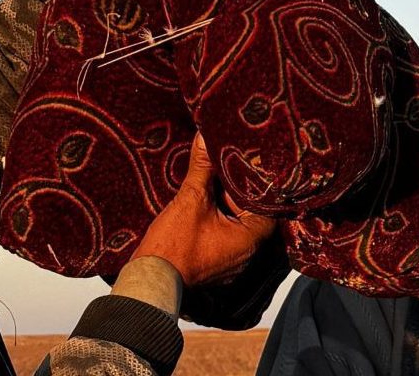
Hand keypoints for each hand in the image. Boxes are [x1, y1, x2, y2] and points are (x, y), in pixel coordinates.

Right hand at [130, 135, 275, 287]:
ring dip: (227, 206)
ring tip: (215, 180)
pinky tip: (204, 203)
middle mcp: (247, 254)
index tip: (249, 165)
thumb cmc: (174, 246)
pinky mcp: (216, 265)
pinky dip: (218, 220)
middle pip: (252, 214)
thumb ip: (202, 168)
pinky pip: (224, 237)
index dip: (259, 183)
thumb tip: (205, 138)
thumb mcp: (190, 200)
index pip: (268, 205)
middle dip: (239, 191)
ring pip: (236, 225)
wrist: (151, 280)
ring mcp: (231, 263)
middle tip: (229, 167)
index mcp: (250, 239)